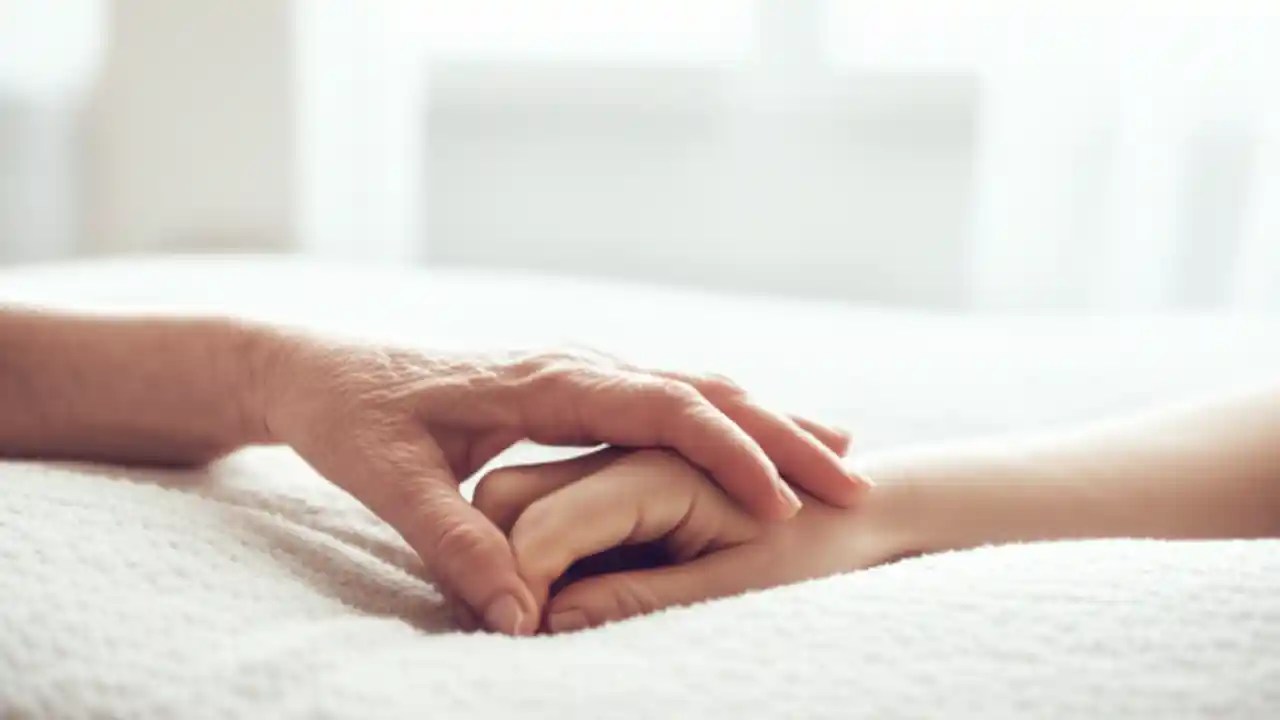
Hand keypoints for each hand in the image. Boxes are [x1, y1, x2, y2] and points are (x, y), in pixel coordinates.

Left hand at [257, 337, 863, 634]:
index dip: (731, 448)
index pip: (662, 404)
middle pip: (704, 387)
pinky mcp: (573, 389)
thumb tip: (520, 617)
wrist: (318, 367)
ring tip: (839, 458)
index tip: (789, 497)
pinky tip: (760, 445)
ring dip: (768, 422)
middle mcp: (576, 367)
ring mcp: (579, 373)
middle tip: (856, 482)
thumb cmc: (353, 418)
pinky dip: (729, 420)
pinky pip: (671, 399)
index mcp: (545, 379)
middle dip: (783, 431)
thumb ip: (453, 543)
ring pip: (697, 387)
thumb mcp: (390, 482)